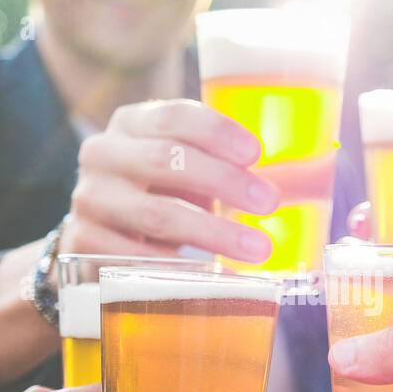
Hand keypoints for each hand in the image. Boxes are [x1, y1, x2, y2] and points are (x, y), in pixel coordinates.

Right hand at [65, 99, 278, 263]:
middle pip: (167, 160)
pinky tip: (213, 275)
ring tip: (257, 248)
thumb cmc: (159, 192)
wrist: (98, 234)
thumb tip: (309, 179)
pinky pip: (137, 257)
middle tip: (269, 203)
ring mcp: (89, 198)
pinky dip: (179, 268)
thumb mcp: (185, 167)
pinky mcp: (83, 242)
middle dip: (224, 182)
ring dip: (213, 232)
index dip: (217, 132)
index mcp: (131, 122)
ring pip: (156, 213)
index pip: (174, 115)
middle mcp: (103, 153)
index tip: (256, 153)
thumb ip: (228, 165)